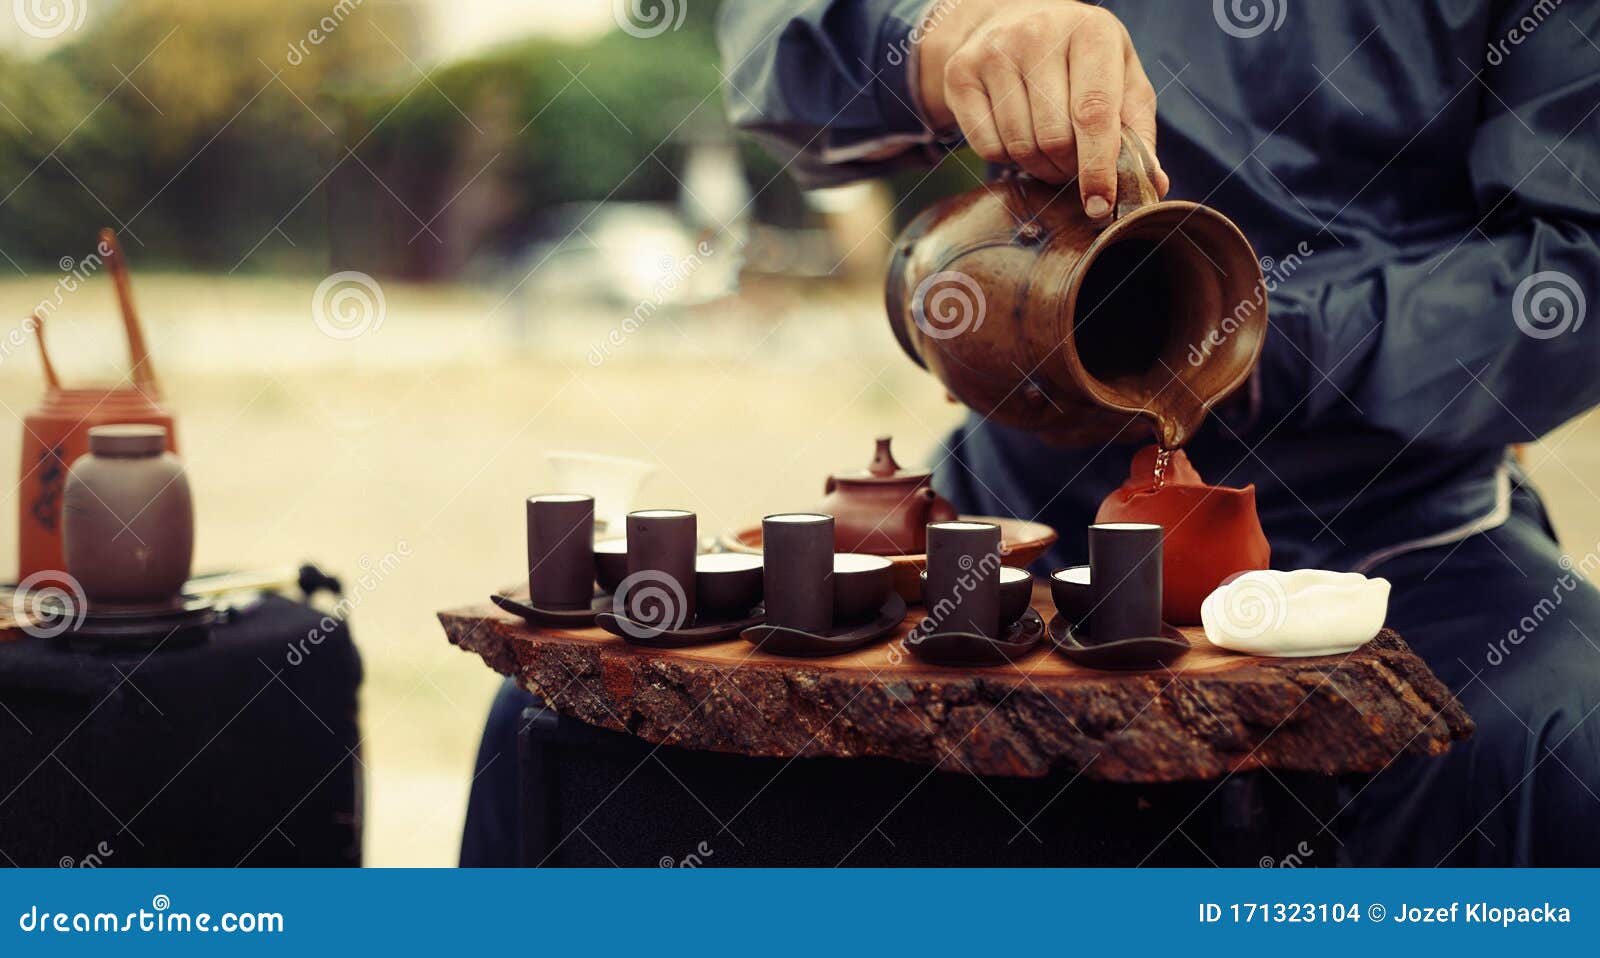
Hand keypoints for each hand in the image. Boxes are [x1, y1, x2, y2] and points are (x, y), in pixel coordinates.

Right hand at [916, 0, 1168, 217]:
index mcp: (1091, 31)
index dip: (1098, 167)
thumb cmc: (1080, 59)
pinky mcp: (961, 74)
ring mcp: (994, 51)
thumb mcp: (1121, 78)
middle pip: (1054, 138)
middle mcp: (1039, 34)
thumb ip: (1138, 130)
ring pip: (1020, 147)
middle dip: (1069, 168)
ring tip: (1049, 149)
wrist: (1012, 18)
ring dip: (1040, 166)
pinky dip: (1007, 157)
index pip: (1094, 113)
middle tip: (1075, 163)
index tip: (1100, 204)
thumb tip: (1152, 186)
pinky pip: (987, 147)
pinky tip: (1017, 133)